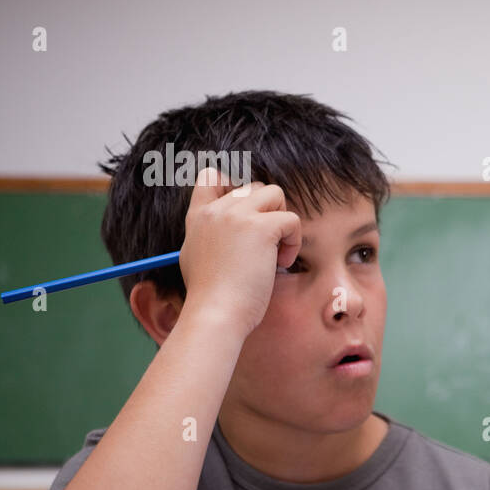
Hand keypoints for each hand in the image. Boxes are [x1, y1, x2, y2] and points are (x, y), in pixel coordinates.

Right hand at [178, 167, 302, 337]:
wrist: (215, 314)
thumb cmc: (211, 297)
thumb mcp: (196, 257)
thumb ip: (210, 235)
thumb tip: (232, 230)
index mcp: (198, 216)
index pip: (212, 176)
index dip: (235, 186)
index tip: (247, 215)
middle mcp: (216, 210)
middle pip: (254, 187)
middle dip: (267, 213)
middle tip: (265, 246)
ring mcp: (237, 216)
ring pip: (274, 193)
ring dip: (282, 221)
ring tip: (275, 252)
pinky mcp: (261, 227)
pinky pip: (291, 219)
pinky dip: (294, 241)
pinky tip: (281, 263)